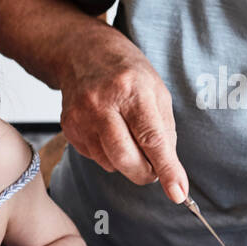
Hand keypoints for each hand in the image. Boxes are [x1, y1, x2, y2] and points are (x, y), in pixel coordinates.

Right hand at [58, 35, 188, 203]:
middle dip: (144, 173)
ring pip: (110, 162)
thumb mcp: (156, 90)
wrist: (82, 53)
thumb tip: (167, 169)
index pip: (151, 139)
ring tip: (128, 136)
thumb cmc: (125, 71)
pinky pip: (94, 157)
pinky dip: (108, 154)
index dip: (167, 169)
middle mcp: (101, 104)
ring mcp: (80, 117)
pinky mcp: (68, 128)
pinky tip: (108, 131)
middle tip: (154, 171)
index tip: (178, 192)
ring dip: (126, 161)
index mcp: (131, 89)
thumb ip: (163, 129)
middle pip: (125, 158)